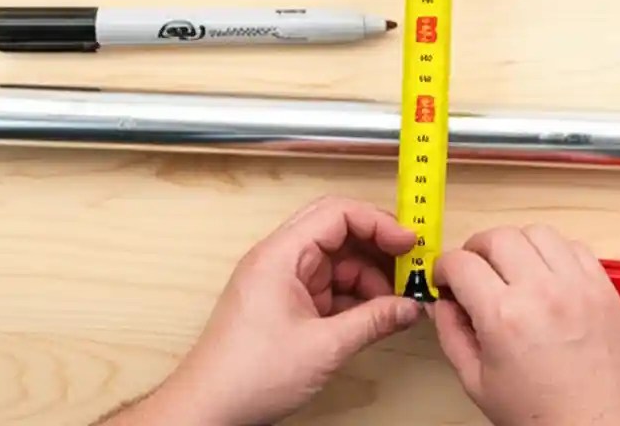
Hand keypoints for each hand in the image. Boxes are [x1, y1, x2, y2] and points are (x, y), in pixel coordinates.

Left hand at [126, 196, 422, 425]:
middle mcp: (279, 260)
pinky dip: (354, 296)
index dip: (377, 223)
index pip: (336, 213)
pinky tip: (376, 314)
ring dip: (369, 276)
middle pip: (337, 231)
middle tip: (410, 265)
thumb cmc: (247, 375)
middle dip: (377, 246)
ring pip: (336, 261)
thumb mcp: (325, 347)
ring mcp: (282, 281)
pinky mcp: (286, 303)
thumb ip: (373, 321)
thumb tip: (410, 306)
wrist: (209, 408)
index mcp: (280, 255)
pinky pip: (328, 285)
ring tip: (398, 300)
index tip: (409, 243)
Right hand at [431, 225, 619, 425]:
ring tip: (512, 270)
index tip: (445, 279)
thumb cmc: (540, 415)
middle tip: (474, 271)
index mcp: (504, 316)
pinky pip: (573, 246)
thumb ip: (451, 333)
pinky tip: (546, 275)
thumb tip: (441, 301)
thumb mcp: (476, 381)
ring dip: (516, 244)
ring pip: (537, 231)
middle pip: (497, 236)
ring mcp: (577, 285)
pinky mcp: (603, 287)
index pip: (461, 262)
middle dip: (476, 249)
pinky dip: (553, 252)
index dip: (444, 268)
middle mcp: (541, 292)